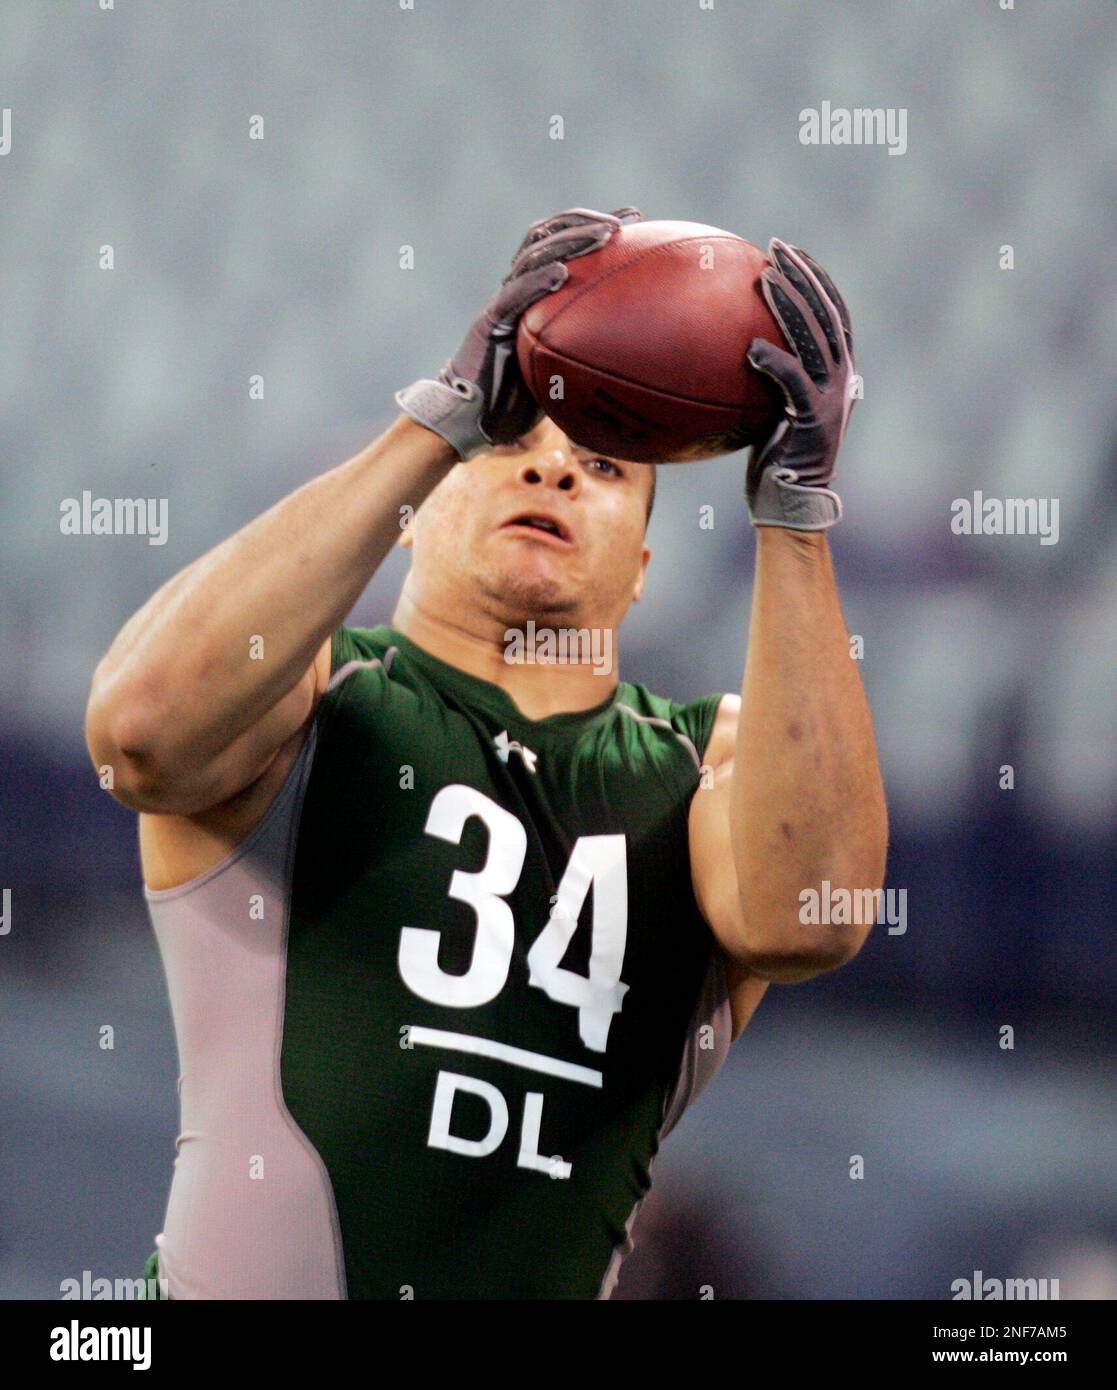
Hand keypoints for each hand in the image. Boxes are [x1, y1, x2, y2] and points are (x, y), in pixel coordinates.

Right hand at [396, 206, 641, 460]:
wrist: (478, 417)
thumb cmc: (523, 397)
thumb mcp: (565, 365)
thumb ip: (591, 347)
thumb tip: (643, 352)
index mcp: (535, 291)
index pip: (562, 242)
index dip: (594, 224)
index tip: (635, 218)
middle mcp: (518, 287)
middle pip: (548, 235)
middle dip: (585, 223)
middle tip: (622, 222)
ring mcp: (503, 302)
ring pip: (533, 255)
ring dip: (569, 241)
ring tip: (602, 236)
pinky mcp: (490, 323)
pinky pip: (513, 295)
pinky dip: (537, 281)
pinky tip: (561, 274)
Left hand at [744, 239, 857, 530]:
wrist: (789, 503)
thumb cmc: (771, 459)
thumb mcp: (768, 409)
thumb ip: (764, 378)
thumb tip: (727, 349)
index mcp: (836, 372)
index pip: (832, 313)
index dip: (816, 278)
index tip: (791, 252)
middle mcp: (841, 379)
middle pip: (827, 314)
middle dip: (804, 276)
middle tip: (777, 249)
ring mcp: (831, 399)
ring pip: (815, 340)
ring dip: (791, 307)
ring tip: (767, 280)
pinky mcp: (814, 421)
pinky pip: (795, 383)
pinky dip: (776, 362)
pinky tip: (751, 348)